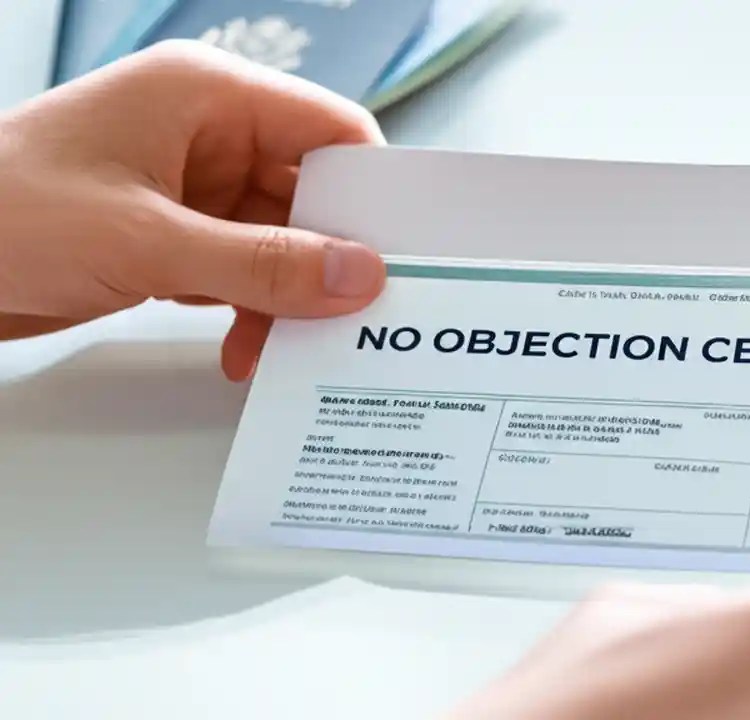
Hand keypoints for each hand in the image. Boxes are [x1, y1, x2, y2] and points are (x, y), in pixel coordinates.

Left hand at [0, 41, 385, 380]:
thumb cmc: (5, 214)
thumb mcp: (148, 244)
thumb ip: (265, 264)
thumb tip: (361, 275)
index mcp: (209, 95)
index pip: (332, 129)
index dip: (374, 192)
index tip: (403, 257)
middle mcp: (209, 132)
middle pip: (313, 192)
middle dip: (331, 260)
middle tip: (356, 322)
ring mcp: (191, 183)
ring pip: (283, 239)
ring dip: (288, 297)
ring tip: (283, 352)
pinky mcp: (173, 231)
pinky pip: (245, 266)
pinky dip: (253, 308)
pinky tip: (247, 350)